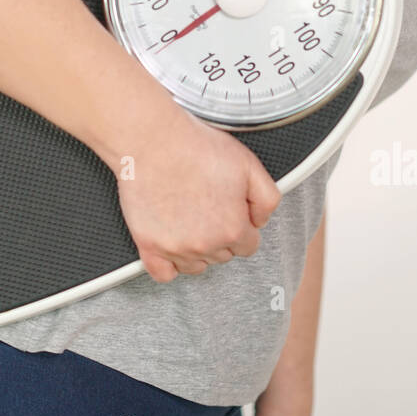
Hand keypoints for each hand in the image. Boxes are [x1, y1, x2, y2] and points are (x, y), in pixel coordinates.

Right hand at [113, 104, 281, 281]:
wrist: (154, 141)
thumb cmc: (198, 148)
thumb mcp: (249, 165)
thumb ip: (267, 199)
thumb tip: (260, 221)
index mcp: (233, 229)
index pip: (248, 245)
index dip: (241, 224)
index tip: (229, 208)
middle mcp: (206, 245)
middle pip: (222, 255)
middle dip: (220, 235)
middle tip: (207, 205)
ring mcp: (176, 248)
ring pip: (196, 265)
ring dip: (198, 249)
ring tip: (189, 219)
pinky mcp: (149, 245)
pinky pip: (163, 274)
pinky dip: (170, 264)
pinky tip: (172, 243)